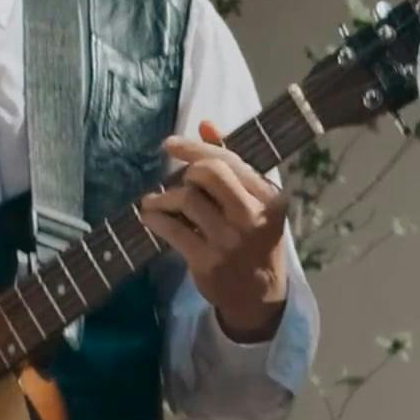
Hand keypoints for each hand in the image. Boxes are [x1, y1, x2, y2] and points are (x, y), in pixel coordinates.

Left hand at [146, 122, 289, 341]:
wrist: (259, 295)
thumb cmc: (254, 240)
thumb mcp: (254, 201)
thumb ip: (232, 163)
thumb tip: (206, 125)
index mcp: (269, 197)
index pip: (229, 160)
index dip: (195, 148)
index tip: (170, 145)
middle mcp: (253, 216)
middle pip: (209, 173)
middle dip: (186, 172)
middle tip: (177, 184)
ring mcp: (230, 240)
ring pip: (186, 200)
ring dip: (164, 198)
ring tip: (155, 202)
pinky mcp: (208, 261)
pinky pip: (172, 229)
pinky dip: (155, 219)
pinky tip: (150, 217)